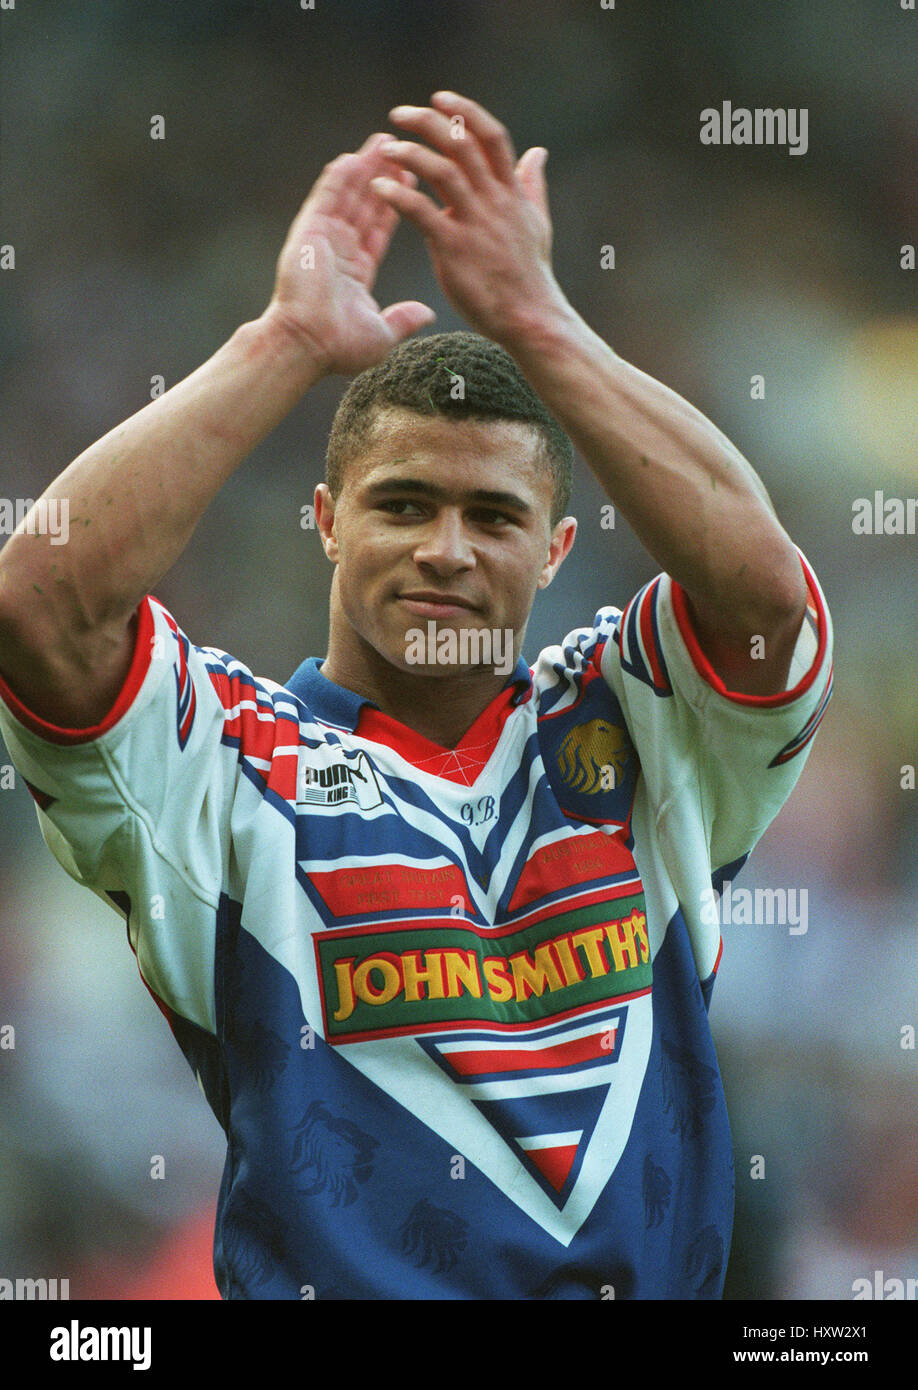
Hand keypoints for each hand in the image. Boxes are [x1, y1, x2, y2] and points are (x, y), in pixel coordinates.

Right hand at [268, 132, 435, 375]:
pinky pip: (326, 199)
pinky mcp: (309, 233)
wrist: (306, 345)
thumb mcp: (382, 334)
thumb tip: (428, 313)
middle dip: (383, 175)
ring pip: (349, 195)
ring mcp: (323, 239)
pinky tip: (353, 157)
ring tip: (384, 141)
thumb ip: (405, 319)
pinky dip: (339, 178)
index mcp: (357, 270)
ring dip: (365, 168)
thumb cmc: (340, 347)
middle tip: (402, 148)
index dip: (396, 203)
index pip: (380, 228)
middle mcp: (340, 250)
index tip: (412, 181)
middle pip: (366, 204)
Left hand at [370, 92, 566, 347]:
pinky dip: (398, 195)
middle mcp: (493, 200)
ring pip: (441, 170)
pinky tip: (379, 188)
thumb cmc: (531, 276)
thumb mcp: (537, 222)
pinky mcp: (455, 248)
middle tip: (398, 114)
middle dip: (427, 122)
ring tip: (385, 149)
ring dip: (409, 153)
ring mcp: (474, 223)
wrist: (531, 319)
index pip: (490, 136)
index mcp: (511, 192)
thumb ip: (532, 185)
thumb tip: (538, 152)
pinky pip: (421, 212)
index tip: (440, 97)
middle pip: (461, 143)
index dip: (465, 111)